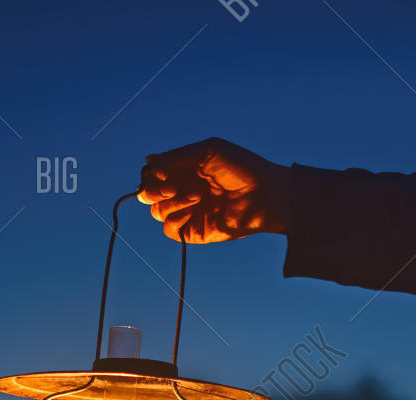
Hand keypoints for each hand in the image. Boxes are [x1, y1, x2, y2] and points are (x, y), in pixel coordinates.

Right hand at [138, 138, 291, 242]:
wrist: (266, 193)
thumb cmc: (242, 167)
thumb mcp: (208, 151)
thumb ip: (176, 157)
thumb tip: (148, 162)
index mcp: (185, 171)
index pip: (153, 174)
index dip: (152, 173)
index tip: (161, 169)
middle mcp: (183, 192)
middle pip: (149, 195)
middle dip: (153, 190)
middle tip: (171, 186)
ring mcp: (188, 212)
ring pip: (157, 212)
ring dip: (170, 202)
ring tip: (195, 195)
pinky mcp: (195, 232)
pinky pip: (170, 229)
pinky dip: (175, 217)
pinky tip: (192, 208)